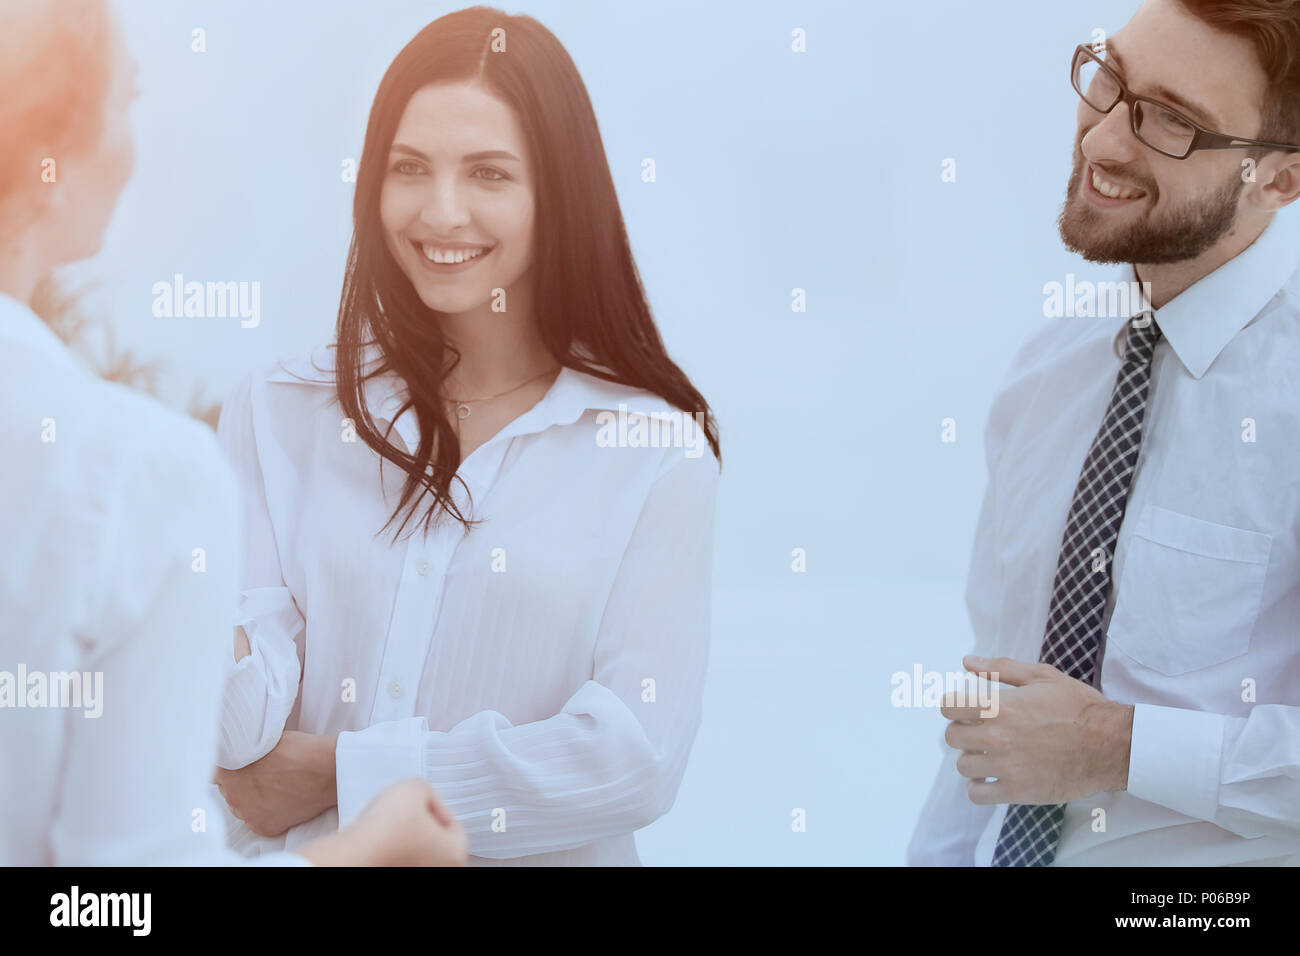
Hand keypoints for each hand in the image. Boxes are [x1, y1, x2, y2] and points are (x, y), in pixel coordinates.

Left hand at [216, 731, 337, 836]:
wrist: (326, 770)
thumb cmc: (299, 750)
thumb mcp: (265, 741)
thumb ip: (245, 751)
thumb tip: (238, 753)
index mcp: (228, 772)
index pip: (215, 773)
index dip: (229, 768)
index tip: (239, 766)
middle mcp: (233, 796)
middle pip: (229, 791)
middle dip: (242, 784)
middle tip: (263, 775)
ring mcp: (249, 814)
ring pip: (242, 808)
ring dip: (252, 799)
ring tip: (274, 787)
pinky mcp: (265, 828)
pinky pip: (258, 821)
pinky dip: (267, 813)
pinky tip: (281, 799)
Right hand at [348, 779, 468, 865]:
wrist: (350, 856)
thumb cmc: (386, 829)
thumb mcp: (415, 787)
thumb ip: (425, 789)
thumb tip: (420, 798)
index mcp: (456, 855)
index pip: (452, 822)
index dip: (433, 805)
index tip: (417, 801)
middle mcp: (440, 872)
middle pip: (435, 839)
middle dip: (421, 821)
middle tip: (405, 809)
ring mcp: (414, 876)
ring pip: (415, 850)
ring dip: (404, 835)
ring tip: (388, 823)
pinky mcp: (388, 873)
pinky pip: (394, 859)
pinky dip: (388, 849)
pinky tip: (376, 840)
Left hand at [941, 655, 1133, 805]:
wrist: (1111, 744)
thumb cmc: (1078, 706)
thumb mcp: (1042, 676)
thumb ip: (1000, 668)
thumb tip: (967, 662)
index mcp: (999, 706)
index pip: (948, 706)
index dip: (956, 705)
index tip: (967, 708)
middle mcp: (997, 737)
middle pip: (952, 736)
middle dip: (964, 730)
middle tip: (983, 730)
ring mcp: (1006, 767)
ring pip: (964, 765)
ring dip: (973, 758)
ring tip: (991, 753)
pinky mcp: (1018, 791)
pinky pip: (977, 794)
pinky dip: (979, 786)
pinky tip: (992, 777)